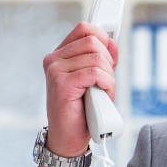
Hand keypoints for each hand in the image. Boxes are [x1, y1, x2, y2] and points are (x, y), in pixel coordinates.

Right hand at [42, 22, 117, 155]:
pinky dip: (106, 85)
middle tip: (105, 82)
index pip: (85, 29)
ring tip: (102, 93)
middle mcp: (54, 59)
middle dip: (109, 62)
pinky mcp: (62, 83)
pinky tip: (102, 96)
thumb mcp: (97, 79)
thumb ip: (104, 59)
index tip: (111, 55)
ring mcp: (56, 70)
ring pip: (97, 58)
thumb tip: (111, 40)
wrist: (69, 137)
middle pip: (94, 42)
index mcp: (61, 55)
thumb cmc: (84, 109)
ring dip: (109, 78)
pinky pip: (95, 74)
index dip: (104, 38)